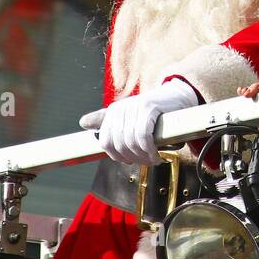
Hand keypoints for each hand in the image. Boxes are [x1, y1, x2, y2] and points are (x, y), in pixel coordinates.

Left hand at [79, 80, 199, 165]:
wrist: (176, 96)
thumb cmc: (152, 111)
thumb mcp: (128, 116)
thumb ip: (106, 120)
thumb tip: (82, 122)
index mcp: (113, 112)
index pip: (106, 142)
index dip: (117, 156)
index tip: (130, 161)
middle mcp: (120, 108)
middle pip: (120, 144)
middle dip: (133, 158)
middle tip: (146, 162)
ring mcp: (134, 107)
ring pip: (131, 143)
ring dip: (144, 157)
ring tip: (153, 160)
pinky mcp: (148, 108)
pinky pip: (143, 136)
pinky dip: (150, 151)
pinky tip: (157, 156)